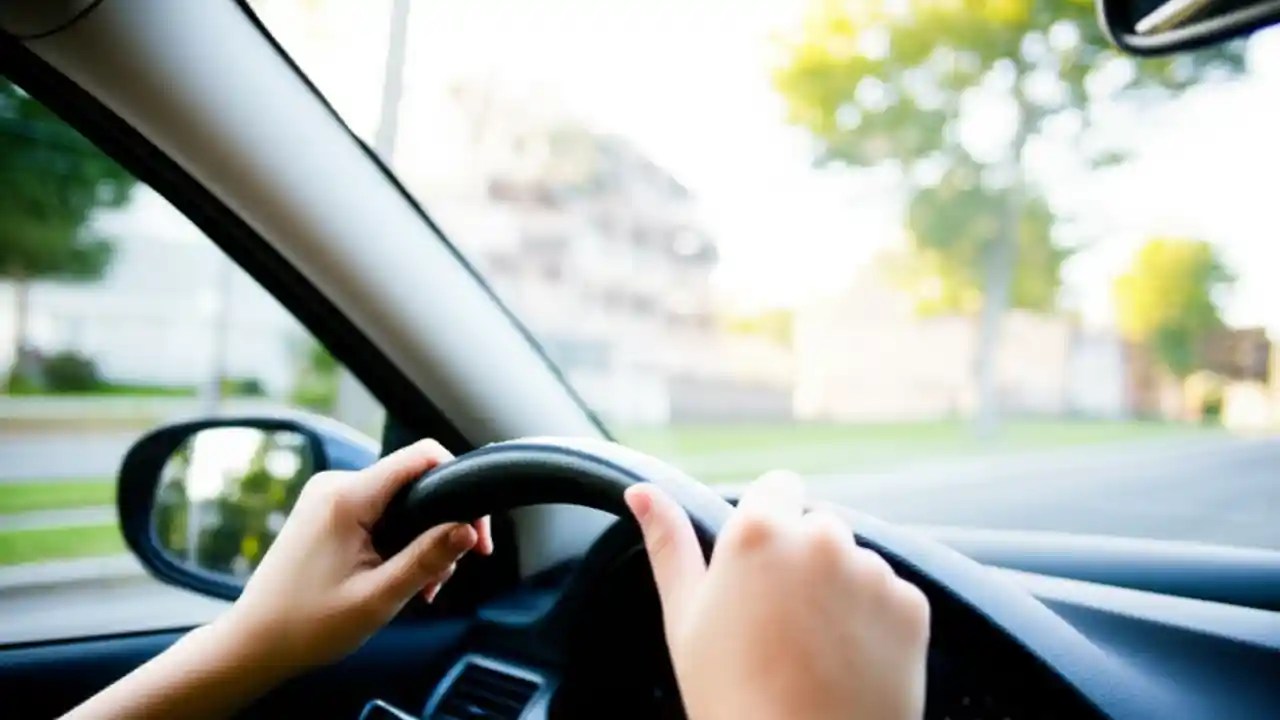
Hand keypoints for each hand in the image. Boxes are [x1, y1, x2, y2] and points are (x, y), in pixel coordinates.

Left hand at [221, 439, 493, 672]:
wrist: (254, 643)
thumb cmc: (307, 625)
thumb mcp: (379, 597)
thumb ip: (427, 559)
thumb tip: (468, 529)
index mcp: (346, 497)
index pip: (422, 457)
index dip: (460, 486)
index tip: (476, 534)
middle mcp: (335, 485)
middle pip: (415, 484)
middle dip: (440, 529)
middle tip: (443, 579)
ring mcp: (328, 497)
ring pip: (399, 502)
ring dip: (419, 542)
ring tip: (419, 588)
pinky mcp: (326, 511)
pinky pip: (378, 513)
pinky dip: (397, 542)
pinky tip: (398, 577)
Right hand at [625, 472, 929, 719]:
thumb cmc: (728, 696)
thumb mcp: (684, 618)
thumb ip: (668, 542)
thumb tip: (642, 491)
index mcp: (759, 532)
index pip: (778, 487)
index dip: (769, 525)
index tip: (760, 568)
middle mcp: (821, 538)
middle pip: (818, 525)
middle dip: (805, 558)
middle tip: (782, 622)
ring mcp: (872, 572)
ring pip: (855, 561)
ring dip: (842, 588)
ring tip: (815, 650)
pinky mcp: (911, 606)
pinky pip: (890, 595)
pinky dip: (875, 620)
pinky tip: (848, 661)